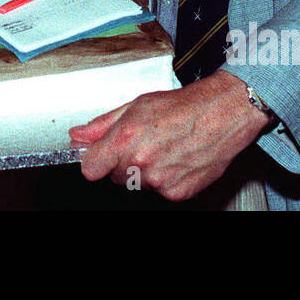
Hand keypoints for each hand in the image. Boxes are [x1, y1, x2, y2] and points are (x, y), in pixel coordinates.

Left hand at [69, 70, 267, 200]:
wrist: (222, 115)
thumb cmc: (182, 107)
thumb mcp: (135, 106)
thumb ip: (101, 125)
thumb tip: (77, 136)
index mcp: (125, 139)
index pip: (89, 169)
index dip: (95, 161)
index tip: (101, 155)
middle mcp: (140, 163)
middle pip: (114, 176)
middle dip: (123, 161)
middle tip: (144, 142)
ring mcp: (159, 181)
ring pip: (137, 184)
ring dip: (144, 171)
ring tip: (164, 148)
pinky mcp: (177, 193)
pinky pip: (159, 191)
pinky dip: (165, 179)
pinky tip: (176, 159)